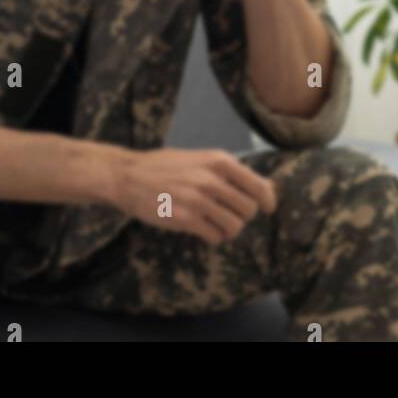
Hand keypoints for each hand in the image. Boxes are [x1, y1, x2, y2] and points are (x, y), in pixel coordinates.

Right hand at [108, 147, 276, 245]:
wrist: (128, 176)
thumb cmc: (168, 167)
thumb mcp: (203, 159)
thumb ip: (233, 172)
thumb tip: (268, 187)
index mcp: (219, 161)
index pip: (259, 186)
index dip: (268, 201)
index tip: (268, 209)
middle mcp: (211, 179)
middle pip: (249, 209)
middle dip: (243, 216)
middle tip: (229, 215)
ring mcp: (198, 199)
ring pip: (234, 226)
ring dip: (229, 230)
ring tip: (217, 225)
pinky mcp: (184, 219)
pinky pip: (215, 236)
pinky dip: (214, 237)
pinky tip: (204, 231)